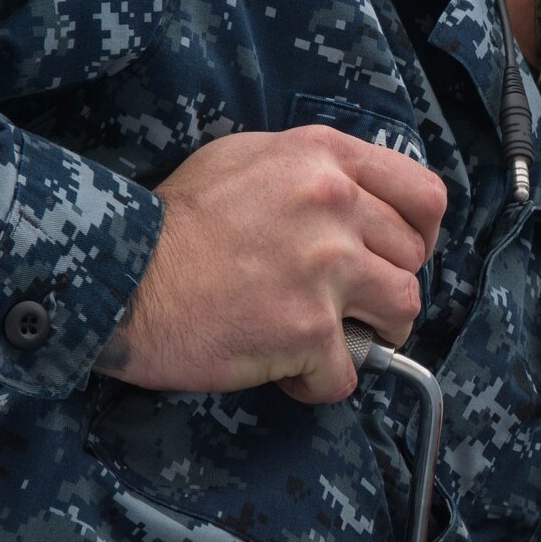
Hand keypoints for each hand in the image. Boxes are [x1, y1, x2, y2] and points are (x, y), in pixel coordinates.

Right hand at [99, 125, 447, 402]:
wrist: (116, 275)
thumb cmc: (170, 224)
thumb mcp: (243, 162)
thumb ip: (309, 173)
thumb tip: (358, 201)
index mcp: (322, 159)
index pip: (424, 194)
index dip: (420, 234)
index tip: (400, 255)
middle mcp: (332, 205)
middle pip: (412, 259)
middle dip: (385, 288)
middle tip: (347, 305)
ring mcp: (325, 267)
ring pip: (402, 310)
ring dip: (374, 335)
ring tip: (331, 340)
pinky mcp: (308, 329)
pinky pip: (349, 371)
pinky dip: (322, 382)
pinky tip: (289, 373)